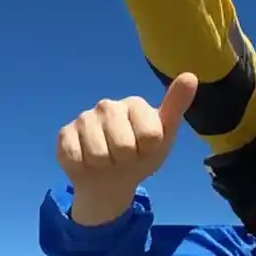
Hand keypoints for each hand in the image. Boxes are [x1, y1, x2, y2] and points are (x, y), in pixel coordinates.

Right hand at [57, 74, 197, 223]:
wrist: (111, 179)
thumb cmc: (141, 156)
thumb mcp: (165, 137)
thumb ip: (176, 107)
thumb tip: (191, 75)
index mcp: (135, 104)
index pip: (150, 135)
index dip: (148, 151)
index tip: (145, 149)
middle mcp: (108, 105)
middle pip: (123, 146)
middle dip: (126, 160)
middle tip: (125, 157)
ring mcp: (84, 118)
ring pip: (98, 154)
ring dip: (106, 166)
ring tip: (108, 160)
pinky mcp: (64, 133)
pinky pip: (75, 157)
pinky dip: (84, 168)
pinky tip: (88, 162)